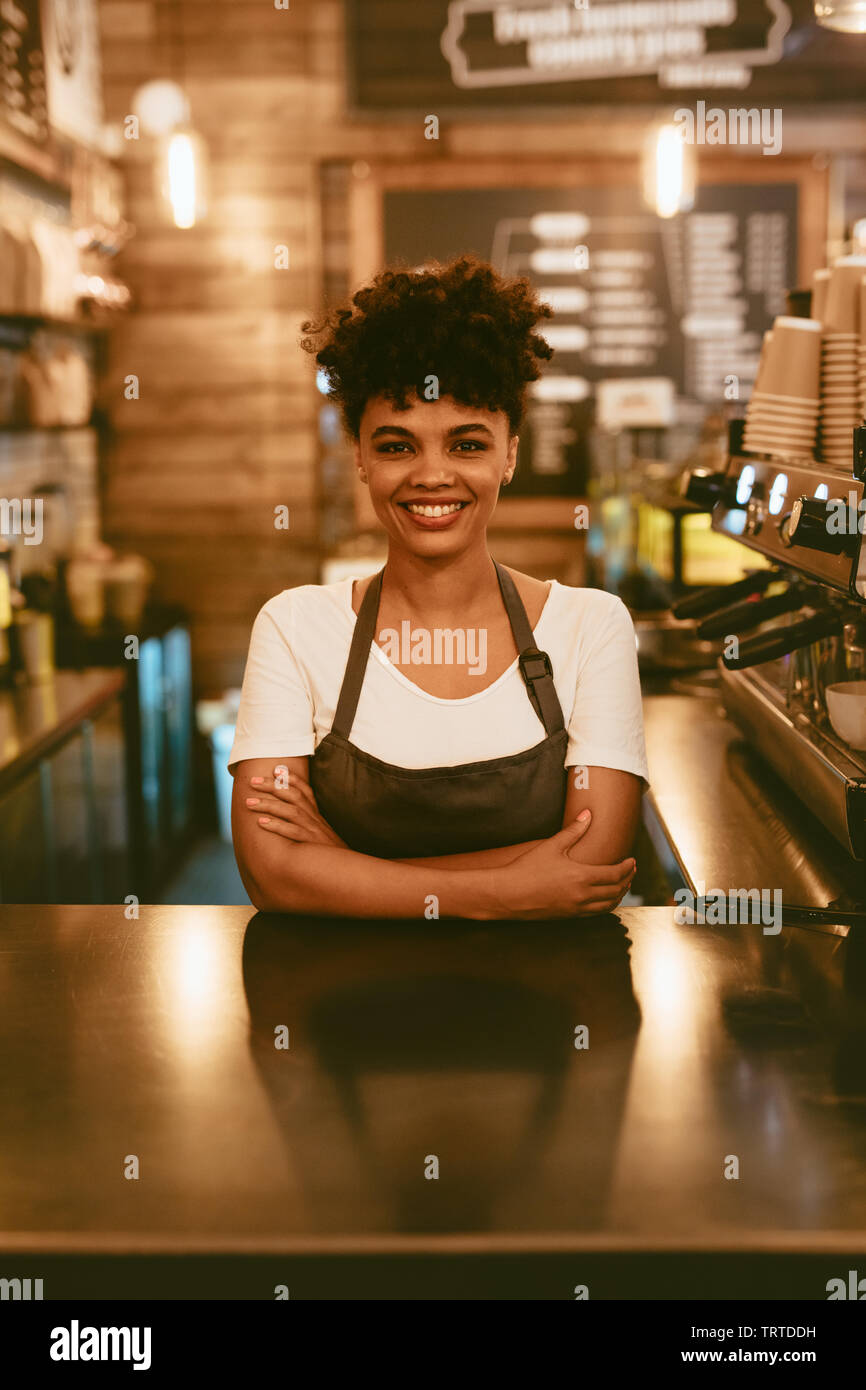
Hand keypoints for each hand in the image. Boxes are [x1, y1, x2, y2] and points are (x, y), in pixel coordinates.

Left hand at [245, 767, 347, 847]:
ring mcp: (314, 830)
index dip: (292, 778)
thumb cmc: (330, 854)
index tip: (276, 770)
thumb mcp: (321, 835)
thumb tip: (289, 819)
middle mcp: (315, 819)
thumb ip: (308, 825)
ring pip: (291, 811)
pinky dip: (277, 825)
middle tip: (252, 781)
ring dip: (268, 804)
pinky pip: (293, 832)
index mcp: (317, 815)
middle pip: (293, 795)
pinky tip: (261, 822)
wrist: (347, 870)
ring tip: (249, 802)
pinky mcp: (311, 844)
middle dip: (272, 786)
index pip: (305, 791)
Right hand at [500, 811, 635, 918]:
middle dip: (627, 880)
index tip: (632, 861)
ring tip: (622, 885)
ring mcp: (576, 909)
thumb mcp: (552, 846)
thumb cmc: (527, 868)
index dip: (627, 868)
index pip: (614, 874)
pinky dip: (606, 905)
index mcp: (581, 876)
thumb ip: (573, 831)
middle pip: (616, 891)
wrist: (508, 894)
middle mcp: (583, 895)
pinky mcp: (568, 916)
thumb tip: (588, 814)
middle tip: (631, 871)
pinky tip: (604, 898)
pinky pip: (595, 913)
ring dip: (619, 895)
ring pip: (608, 905)